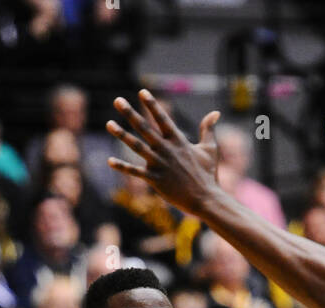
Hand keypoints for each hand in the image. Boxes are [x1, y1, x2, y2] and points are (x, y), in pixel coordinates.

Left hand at [107, 89, 220, 216]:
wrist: (205, 199)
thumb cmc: (208, 175)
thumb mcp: (210, 149)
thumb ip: (208, 129)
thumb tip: (215, 113)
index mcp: (178, 141)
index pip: (162, 118)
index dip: (152, 105)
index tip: (142, 91)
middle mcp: (166, 150)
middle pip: (145, 128)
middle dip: (130, 113)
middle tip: (117, 100)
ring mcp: (160, 165)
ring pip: (137, 146)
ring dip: (122, 135)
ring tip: (108, 124)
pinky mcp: (155, 180)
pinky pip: (136, 172)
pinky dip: (123, 167)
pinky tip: (110, 161)